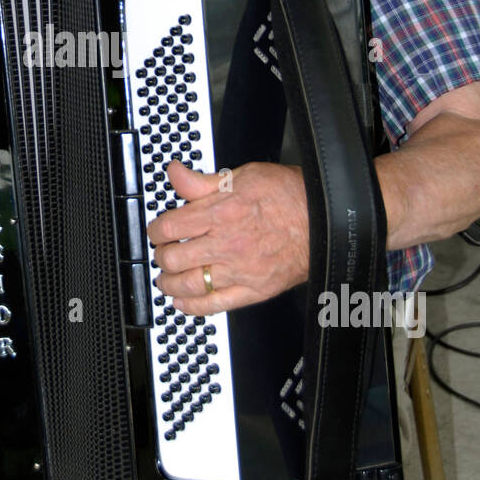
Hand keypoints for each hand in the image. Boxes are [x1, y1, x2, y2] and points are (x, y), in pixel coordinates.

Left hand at [148, 158, 309, 314]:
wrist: (323, 219)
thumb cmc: (288, 196)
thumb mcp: (242, 176)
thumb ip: (203, 181)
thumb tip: (176, 173)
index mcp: (220, 214)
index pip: (170, 228)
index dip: (155, 230)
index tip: (157, 231)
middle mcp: (226, 244)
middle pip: (174, 258)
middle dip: (161, 255)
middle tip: (163, 252)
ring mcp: (238, 271)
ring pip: (189, 284)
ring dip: (169, 282)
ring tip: (166, 278)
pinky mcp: (252, 291)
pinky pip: (215, 305)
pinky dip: (192, 306)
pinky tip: (182, 301)